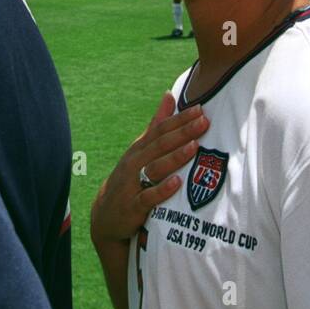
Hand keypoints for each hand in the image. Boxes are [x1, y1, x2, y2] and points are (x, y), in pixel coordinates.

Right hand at [90, 93, 208, 247]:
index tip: (200, 109)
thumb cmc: (130, 177)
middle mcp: (136, 162)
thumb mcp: (141, 149)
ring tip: (194, 146)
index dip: (180, 119)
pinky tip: (177, 182)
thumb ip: (157, 124)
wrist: (106, 213)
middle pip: (160, 144)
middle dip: (183, 132)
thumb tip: (169, 95)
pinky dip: (162, 190)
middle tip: (203, 122)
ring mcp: (133, 184)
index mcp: (140, 148)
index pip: (160, 129)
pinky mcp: (133, 206)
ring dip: (175, 157)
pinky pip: (148, 197)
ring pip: (155, 168)